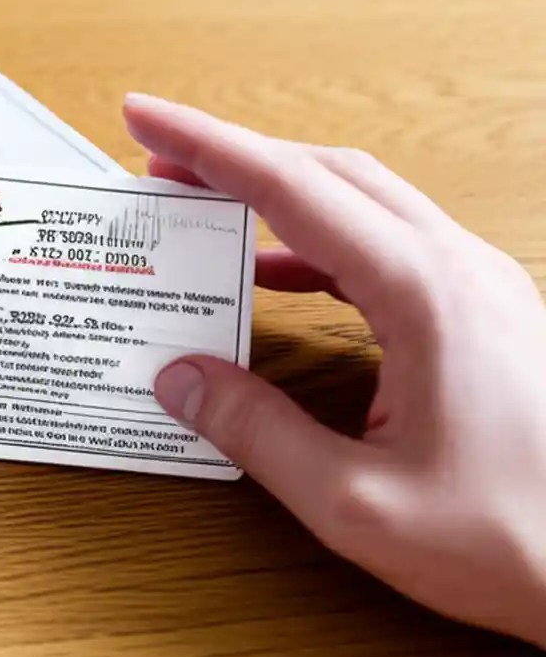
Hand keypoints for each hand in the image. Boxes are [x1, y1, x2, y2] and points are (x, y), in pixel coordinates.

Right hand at [127, 93, 545, 646]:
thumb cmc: (510, 538)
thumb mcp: (354, 501)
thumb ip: (256, 433)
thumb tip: (181, 379)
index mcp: (424, 294)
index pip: (292, 190)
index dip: (208, 148)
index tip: (147, 118)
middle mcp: (456, 270)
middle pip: (327, 174)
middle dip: (233, 156)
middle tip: (159, 160)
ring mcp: (476, 286)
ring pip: (361, 201)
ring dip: (276, 193)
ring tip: (204, 204)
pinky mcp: (480, 312)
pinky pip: (384, 245)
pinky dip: (315, 242)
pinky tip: (275, 271)